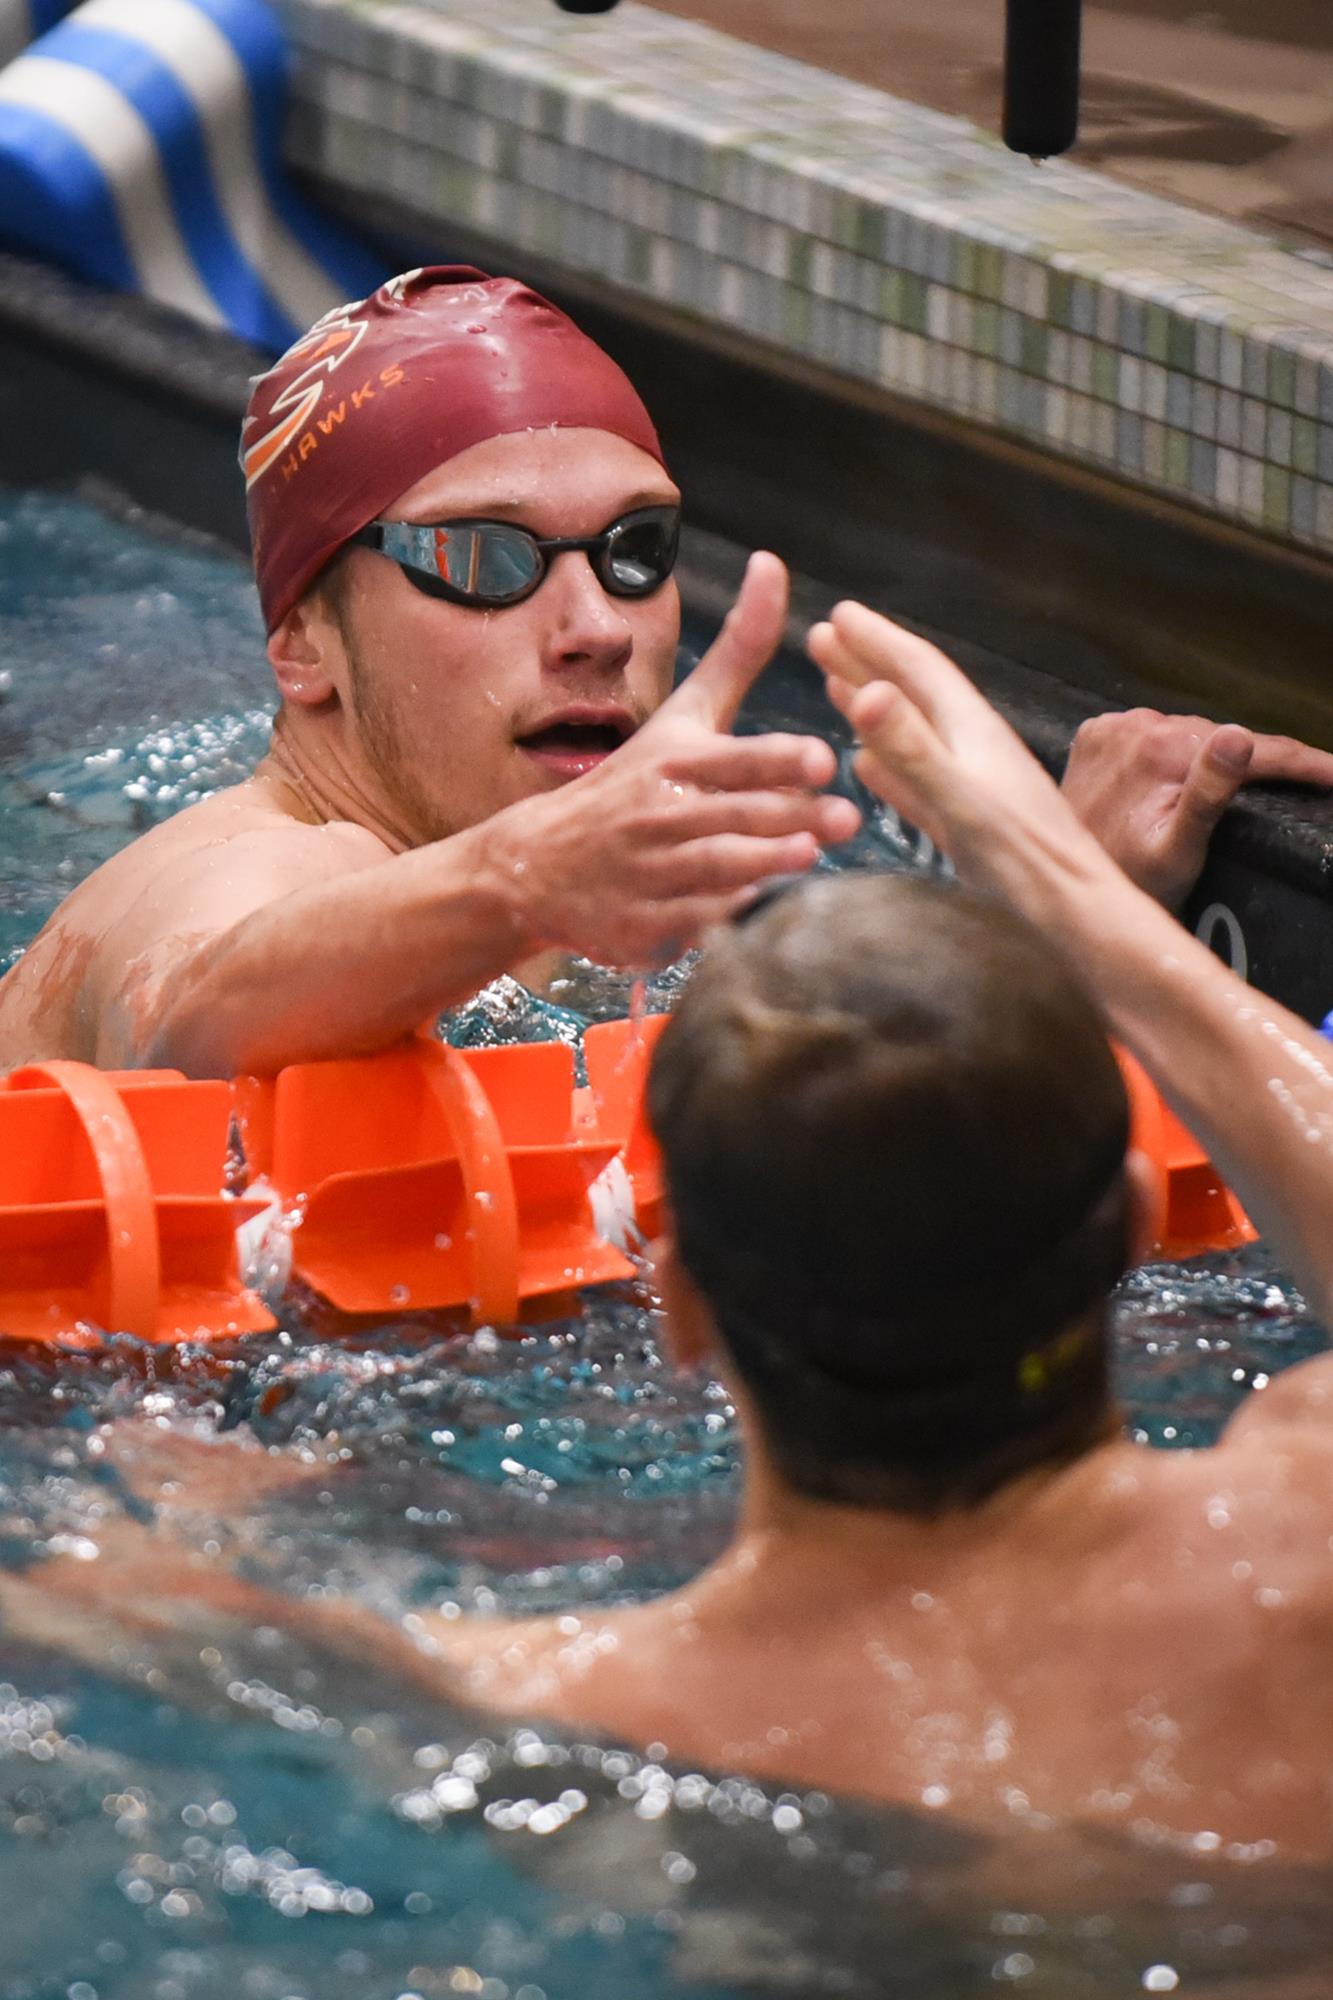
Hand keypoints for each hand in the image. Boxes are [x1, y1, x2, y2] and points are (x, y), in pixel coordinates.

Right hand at [501, 553, 860, 965]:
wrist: (539, 864)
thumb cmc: (632, 782)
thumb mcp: (682, 715)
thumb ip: (738, 652)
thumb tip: (773, 565)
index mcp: (676, 762)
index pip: (735, 758)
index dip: (778, 759)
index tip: (822, 758)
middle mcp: (663, 814)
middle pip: (737, 815)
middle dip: (791, 817)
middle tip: (845, 819)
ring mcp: (652, 873)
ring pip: (716, 869)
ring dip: (765, 866)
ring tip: (810, 860)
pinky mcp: (645, 924)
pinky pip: (692, 925)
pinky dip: (725, 922)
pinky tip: (765, 919)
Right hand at [807, 601, 1104, 914]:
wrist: (1075, 915)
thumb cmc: (1023, 862)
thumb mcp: (961, 802)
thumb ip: (913, 749)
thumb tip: (869, 691)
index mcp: (972, 731)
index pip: (917, 670)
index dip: (876, 640)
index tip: (836, 614)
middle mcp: (972, 748)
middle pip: (912, 693)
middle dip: (868, 663)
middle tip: (823, 638)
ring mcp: (970, 785)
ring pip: (911, 733)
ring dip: (873, 708)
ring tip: (836, 687)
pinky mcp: (965, 823)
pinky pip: (915, 781)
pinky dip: (886, 766)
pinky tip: (865, 767)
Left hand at [1061, 710, 1332, 909]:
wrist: (1062, 883)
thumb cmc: (1126, 880)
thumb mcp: (1178, 851)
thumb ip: (1211, 794)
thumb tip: (1241, 738)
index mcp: (1165, 750)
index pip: (1254, 748)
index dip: (1303, 762)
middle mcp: (1138, 726)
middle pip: (1220, 737)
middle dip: (1254, 760)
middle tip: (1291, 785)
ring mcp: (1113, 727)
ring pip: (1185, 733)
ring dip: (1206, 755)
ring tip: (1228, 784)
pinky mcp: (1095, 733)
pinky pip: (1147, 734)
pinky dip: (1166, 752)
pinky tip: (1169, 779)